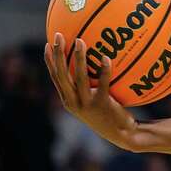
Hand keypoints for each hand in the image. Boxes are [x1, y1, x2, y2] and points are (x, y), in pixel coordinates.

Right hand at [44, 32, 139, 149]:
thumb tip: (91, 63)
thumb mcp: (92, 101)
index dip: (50, 61)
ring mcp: (87, 104)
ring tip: (80, 41)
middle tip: (59, 35)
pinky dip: (104, 70)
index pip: (55, 78)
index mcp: (68, 100)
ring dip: (79, 58)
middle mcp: (73, 102)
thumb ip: (87, 87)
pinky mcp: (102, 104)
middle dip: (58, 54)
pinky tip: (106, 57)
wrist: (122, 134)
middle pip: (62, 75)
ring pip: (79, 78)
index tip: (48, 44)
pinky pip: (103, 83)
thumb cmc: (108, 114)